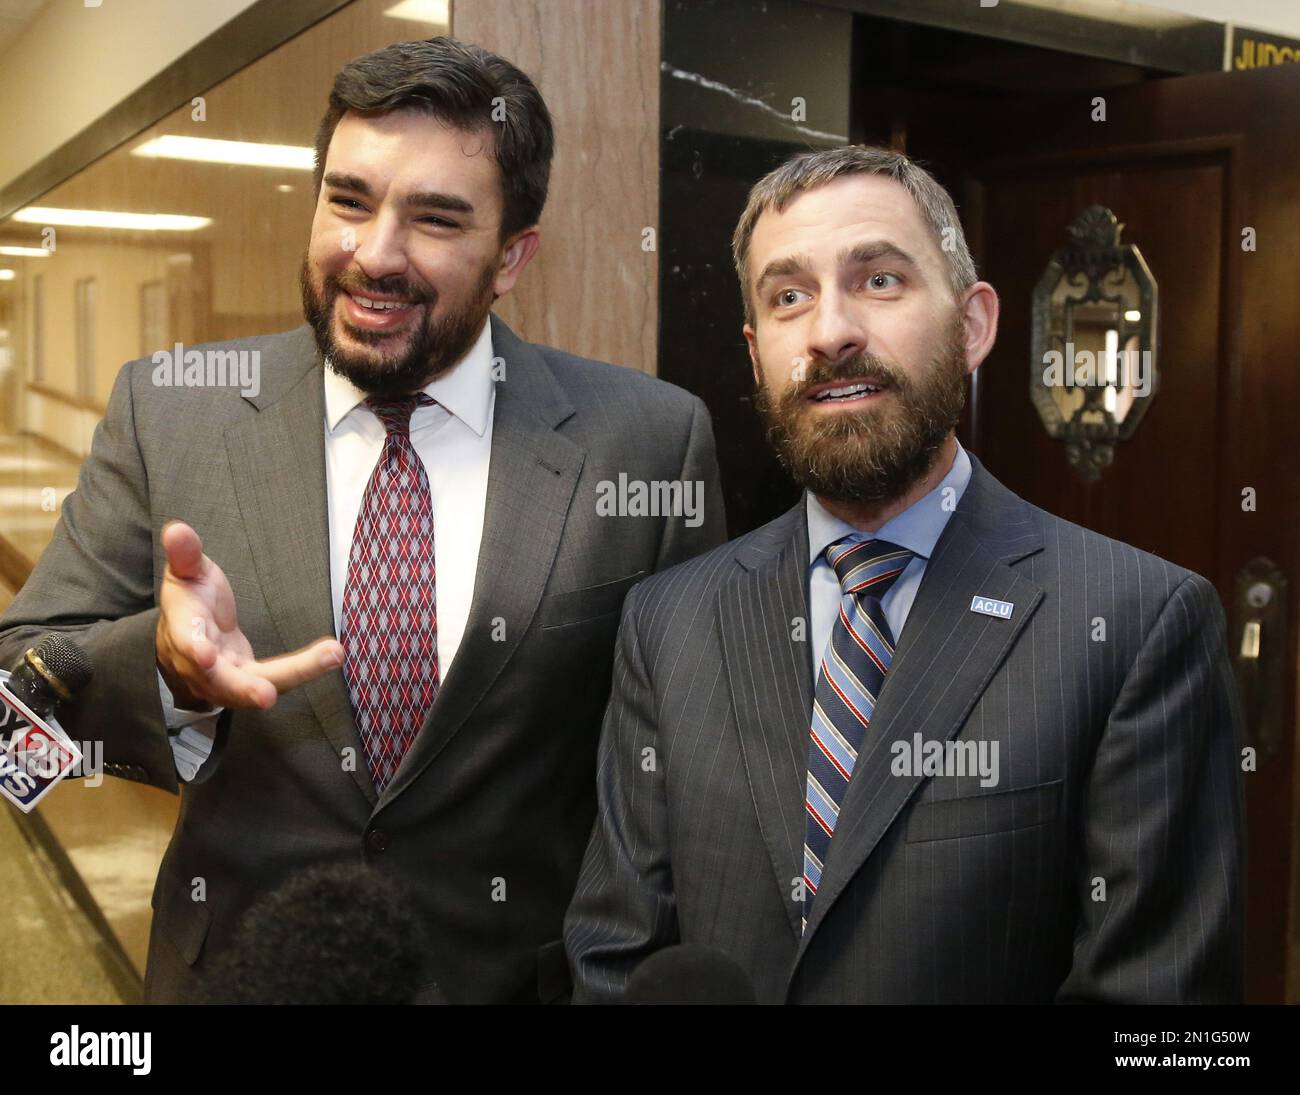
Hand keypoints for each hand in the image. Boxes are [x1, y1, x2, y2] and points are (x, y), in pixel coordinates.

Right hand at [155, 520, 343, 709]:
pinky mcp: (251, 682)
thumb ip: (185, 554)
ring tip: (331, 656)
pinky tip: (334, 654)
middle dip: (244, 687)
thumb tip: (177, 529)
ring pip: (257, 685)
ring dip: (295, 674)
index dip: (194, 650)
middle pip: (222, 681)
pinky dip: (307, 668)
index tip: (205, 655)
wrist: (189, 638)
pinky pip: (279, 679)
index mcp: (183, 633)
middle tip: (266, 694)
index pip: (186, 642)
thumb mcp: (185, 573)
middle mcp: (202, 666)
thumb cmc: (190, 600)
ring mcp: (227, 680)